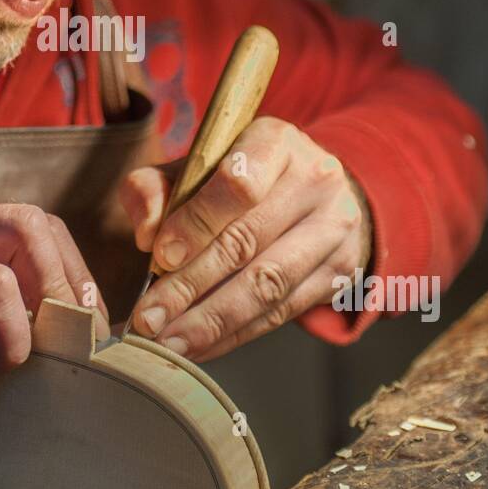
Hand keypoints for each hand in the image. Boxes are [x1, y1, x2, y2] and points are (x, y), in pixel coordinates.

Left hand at [119, 117, 371, 359]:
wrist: (318, 194)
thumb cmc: (240, 178)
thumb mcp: (196, 166)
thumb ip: (157, 187)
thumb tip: (147, 233)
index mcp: (275, 141)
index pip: (238, 182)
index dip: (196, 222)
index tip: (159, 256)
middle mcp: (315, 180)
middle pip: (247, 240)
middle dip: (190, 285)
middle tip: (149, 316)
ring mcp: (334, 228)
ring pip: (267, 284)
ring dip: (212, 320)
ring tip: (168, 341)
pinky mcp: (340, 272)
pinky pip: (281, 312)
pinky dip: (234, 334)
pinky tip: (198, 346)